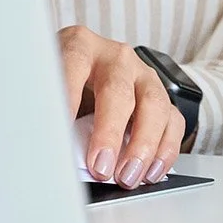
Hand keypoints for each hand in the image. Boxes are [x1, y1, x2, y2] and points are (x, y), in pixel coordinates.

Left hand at [59, 26, 182, 188]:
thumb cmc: (62, 86)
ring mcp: (143, 75)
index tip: (60, 138)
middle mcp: (115, 58)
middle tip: (100, 166)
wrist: (84, 77)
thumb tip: (52, 151)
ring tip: (128, 176)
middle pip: (117, 90)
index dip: (67, 102)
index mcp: (80, 46)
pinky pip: (173, 121)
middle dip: (109, 133)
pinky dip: (165, 150)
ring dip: (143, 145)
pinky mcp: (163, 96)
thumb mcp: (49, 91)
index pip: (73, 65)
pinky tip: (150, 172)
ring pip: (154, 105)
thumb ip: (52, 114)